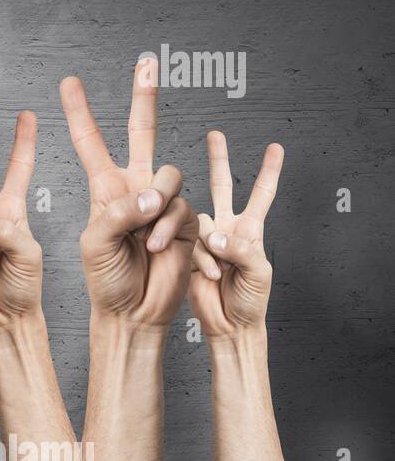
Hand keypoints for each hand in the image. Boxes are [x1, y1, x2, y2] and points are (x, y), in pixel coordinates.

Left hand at [60, 60, 196, 325]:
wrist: (134, 311)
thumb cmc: (105, 279)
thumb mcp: (95, 244)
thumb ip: (119, 213)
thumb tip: (153, 195)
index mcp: (104, 189)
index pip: (90, 142)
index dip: (80, 112)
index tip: (68, 81)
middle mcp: (135, 187)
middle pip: (143, 132)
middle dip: (144, 97)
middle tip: (146, 61)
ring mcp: (162, 201)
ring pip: (169, 174)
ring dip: (156, 205)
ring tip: (142, 238)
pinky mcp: (186, 218)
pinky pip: (182, 207)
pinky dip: (169, 228)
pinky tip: (157, 249)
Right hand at [189, 132, 283, 335]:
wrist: (227, 325)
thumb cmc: (250, 301)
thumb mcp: (259, 274)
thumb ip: (241, 251)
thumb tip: (217, 236)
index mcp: (250, 230)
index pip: (261, 194)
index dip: (269, 171)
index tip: (275, 148)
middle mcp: (227, 229)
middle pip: (222, 187)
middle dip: (219, 160)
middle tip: (215, 135)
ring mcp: (205, 239)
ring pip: (196, 218)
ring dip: (206, 243)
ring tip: (218, 269)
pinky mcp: (186, 252)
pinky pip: (186, 243)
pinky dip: (198, 258)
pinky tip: (207, 273)